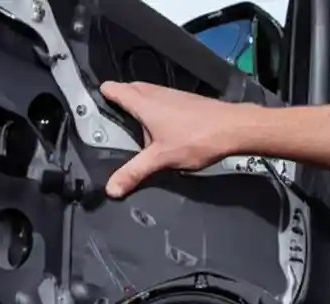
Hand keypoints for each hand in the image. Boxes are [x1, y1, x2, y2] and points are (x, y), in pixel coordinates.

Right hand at [99, 81, 252, 197]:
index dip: (104, 92)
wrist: (234, 128)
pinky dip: (156, 107)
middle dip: (121, 96)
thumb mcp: (161, 159)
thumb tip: (111, 188)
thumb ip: (134, 172)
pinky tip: (160, 125)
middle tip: (111, 110)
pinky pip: (163, 100)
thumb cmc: (196, 137)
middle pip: (132, 88)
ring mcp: (173, 95)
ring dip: (139, 101)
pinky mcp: (187, 101)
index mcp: (144, 103)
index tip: (95, 97)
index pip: (116, 90)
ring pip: (149, 93)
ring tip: (133, 119)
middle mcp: (157, 94)